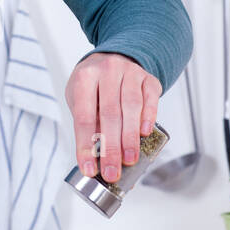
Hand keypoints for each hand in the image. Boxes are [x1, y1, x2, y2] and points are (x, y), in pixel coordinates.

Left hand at [64, 53, 161, 184]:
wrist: (112, 57)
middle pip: (109, 114)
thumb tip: (95, 161)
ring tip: (129, 159)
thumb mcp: (80, 99)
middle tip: (112, 171)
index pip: (84, 116)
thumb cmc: (93, 85)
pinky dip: (148, 116)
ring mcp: (130, 72)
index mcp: (84, 78)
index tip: (89, 168)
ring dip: (130, 137)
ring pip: (131, 106)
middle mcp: (107, 71)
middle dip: (111, 147)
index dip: (86, 145)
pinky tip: (145, 133)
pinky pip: (150, 98)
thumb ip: (87, 125)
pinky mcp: (148, 78)